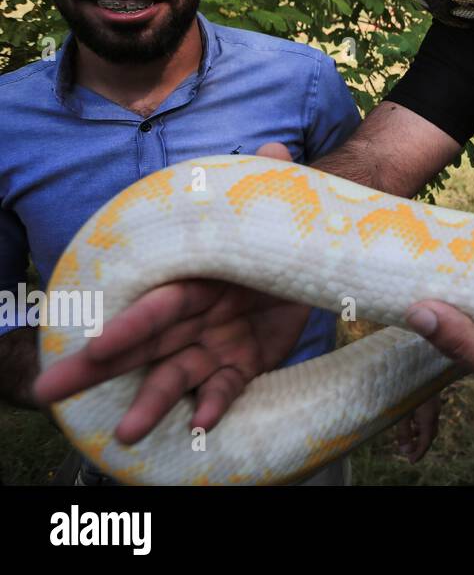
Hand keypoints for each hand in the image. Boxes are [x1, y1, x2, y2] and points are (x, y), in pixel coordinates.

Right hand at [33, 142, 311, 442]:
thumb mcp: (272, 206)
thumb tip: (271, 149)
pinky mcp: (242, 363)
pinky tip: (201, 425)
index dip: (130, 323)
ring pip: (175, 376)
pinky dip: (213, 406)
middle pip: (141, 345)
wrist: (315, 258)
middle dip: (96, 369)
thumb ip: (264, 183)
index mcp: (193, 278)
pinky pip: (224, 389)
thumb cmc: (274, 229)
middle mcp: (194, 315)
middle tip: (49, 393)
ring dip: (151, 403)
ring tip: (126, 432)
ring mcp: (214, 341)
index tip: (98, 342)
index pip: (157, 302)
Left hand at [393, 395, 440, 462]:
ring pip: (429, 424)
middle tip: (409, 453)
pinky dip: (419, 424)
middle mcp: (434, 411)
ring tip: (406, 438)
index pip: (426, 441)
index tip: (411, 462)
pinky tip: (410, 421)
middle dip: (420, 445)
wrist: (416, 365)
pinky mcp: (430, 397)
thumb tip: (405, 451)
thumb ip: (404, 432)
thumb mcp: (403, 413)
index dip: (419, 453)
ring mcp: (434, 404)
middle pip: (430, 434)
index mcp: (429, 417)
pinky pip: (427, 416)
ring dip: (419, 434)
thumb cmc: (407, 391)